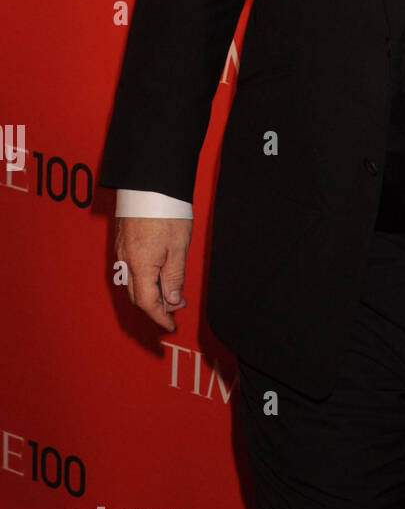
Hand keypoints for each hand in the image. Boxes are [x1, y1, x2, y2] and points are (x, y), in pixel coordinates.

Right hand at [115, 217, 192, 331]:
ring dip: (149, 292)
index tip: (170, 326)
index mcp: (141, 266)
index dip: (160, 317)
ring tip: (171, 290)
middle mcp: (126, 261)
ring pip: (131, 282)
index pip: (147, 303)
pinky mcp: (122, 240)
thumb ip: (175, 276)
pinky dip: (143, 278)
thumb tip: (173, 301)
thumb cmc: (166, 211)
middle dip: (155, 307)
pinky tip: (158, 272)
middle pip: (137, 296)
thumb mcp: (179, 247)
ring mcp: (121, 250)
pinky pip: (129, 268)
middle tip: (175, 308)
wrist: (150, 182)